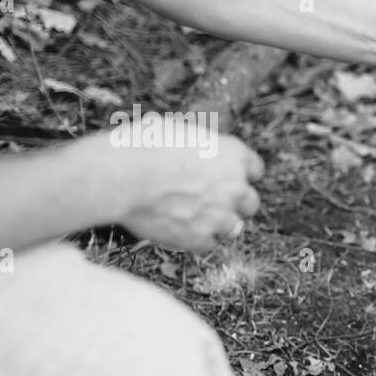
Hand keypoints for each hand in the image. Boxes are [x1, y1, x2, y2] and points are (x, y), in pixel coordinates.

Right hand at [74, 126, 263, 251]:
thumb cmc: (141, 147)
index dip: (240, 173)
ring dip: (218, 224)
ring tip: (195, 218)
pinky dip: (196, 239)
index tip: (229, 177)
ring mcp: (220, 216)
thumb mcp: (176, 130)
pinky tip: (180, 229)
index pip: (254, 168)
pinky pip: (208, 244)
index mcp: (232, 155)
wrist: (121, 177)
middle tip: (214, 201)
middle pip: (250, 202)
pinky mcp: (201, 238)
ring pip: (233, 227)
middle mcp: (234, 187)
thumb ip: (198, 145)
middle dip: (235, 202)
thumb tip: (194, 148)